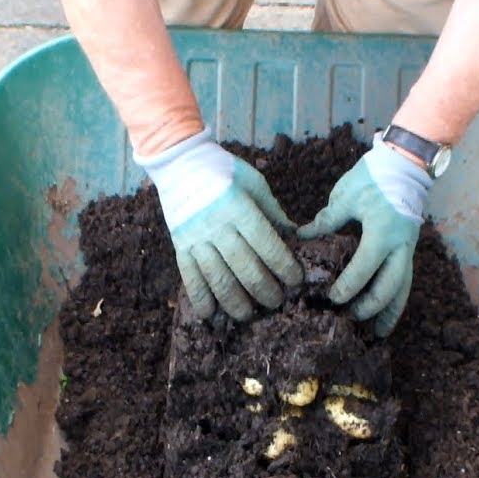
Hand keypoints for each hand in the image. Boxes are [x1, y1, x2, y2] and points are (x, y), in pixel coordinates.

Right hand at [136, 127, 302, 320]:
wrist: (180, 162)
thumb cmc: (225, 172)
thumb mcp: (254, 184)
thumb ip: (274, 213)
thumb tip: (298, 239)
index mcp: (239, 207)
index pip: (266, 244)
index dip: (284, 266)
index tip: (296, 281)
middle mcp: (217, 225)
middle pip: (245, 267)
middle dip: (264, 290)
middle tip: (277, 302)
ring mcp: (196, 238)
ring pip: (218, 278)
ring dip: (235, 301)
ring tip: (248, 315)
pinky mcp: (180, 245)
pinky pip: (189, 277)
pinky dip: (200, 298)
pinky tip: (210, 315)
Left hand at [297, 134, 432, 335]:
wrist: (406, 165)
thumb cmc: (373, 178)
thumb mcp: (345, 196)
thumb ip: (325, 221)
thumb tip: (300, 238)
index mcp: (381, 232)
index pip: (364, 268)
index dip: (347, 287)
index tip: (330, 298)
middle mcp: (399, 246)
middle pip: (389, 288)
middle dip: (369, 307)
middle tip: (348, 318)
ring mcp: (408, 250)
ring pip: (402, 289)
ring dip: (390, 313)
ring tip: (378, 334)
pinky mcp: (409, 252)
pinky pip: (404, 282)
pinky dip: (396, 301)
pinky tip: (386, 316)